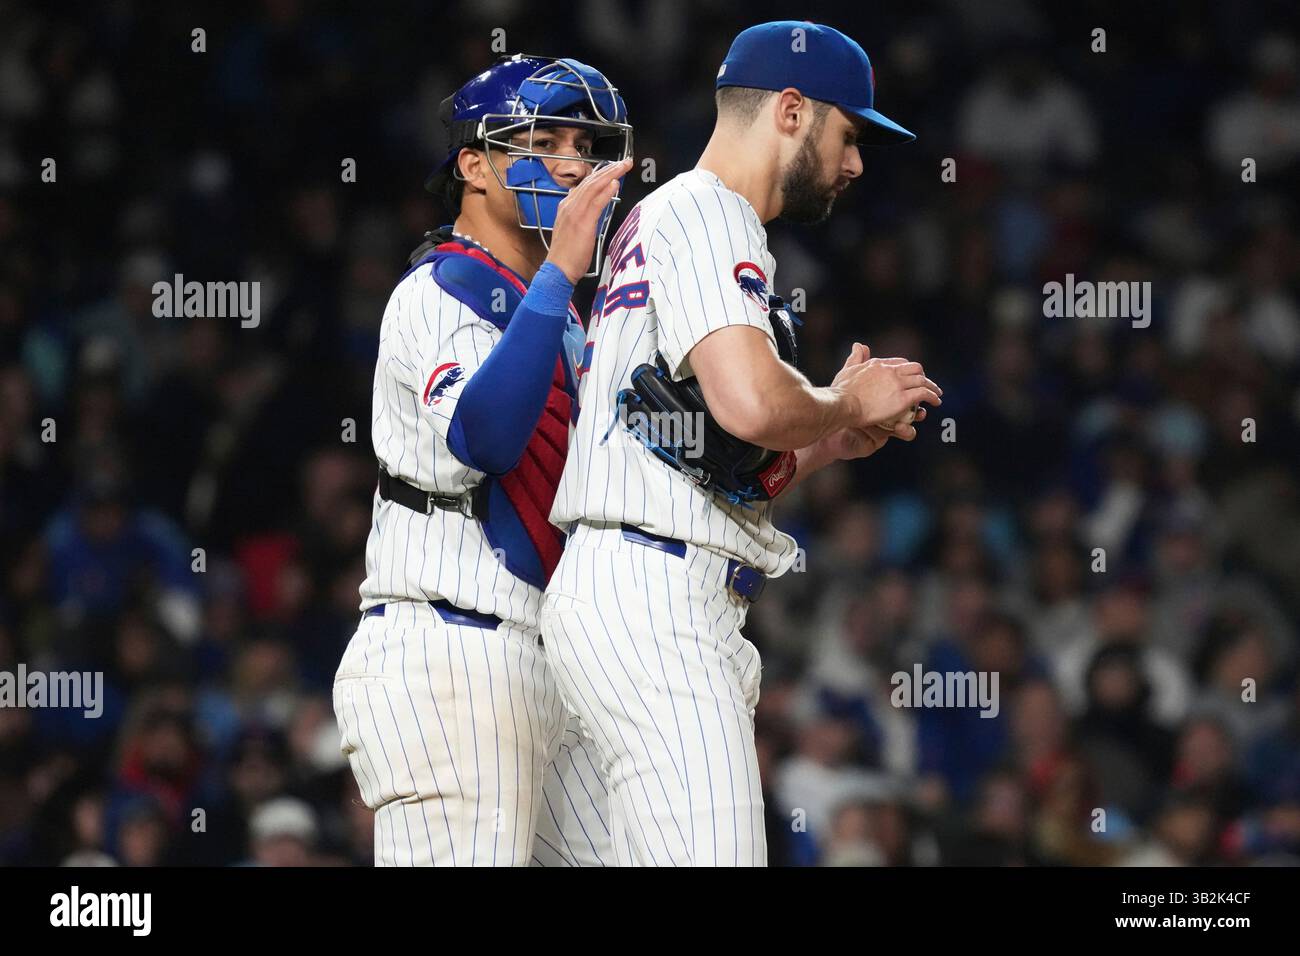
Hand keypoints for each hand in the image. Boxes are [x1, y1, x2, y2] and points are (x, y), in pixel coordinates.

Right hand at [545, 157, 633, 282]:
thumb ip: (582, 215)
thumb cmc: (566, 255)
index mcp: (566, 207)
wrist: (558, 270)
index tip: (613, 169)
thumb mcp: (573, 230)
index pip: (585, 185)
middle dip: (608, 169)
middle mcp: (569, 206)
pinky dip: (606, 192)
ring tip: (622, 167)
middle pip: (590, 182)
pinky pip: (596, 202)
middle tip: (624, 162)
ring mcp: (574, 213)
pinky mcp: (582, 222)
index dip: (601, 175)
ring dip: (610, 175)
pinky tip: (615, 184)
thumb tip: (593, 204)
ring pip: (593, 187)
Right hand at [832, 343, 941, 431]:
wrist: (841, 404)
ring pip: (922, 380)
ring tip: (936, 394)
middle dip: (923, 376)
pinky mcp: (902, 398)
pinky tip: (936, 402)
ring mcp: (897, 384)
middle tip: (926, 385)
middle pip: (915, 368)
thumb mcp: (846, 370)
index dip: (908, 370)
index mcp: (878, 364)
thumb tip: (858, 345)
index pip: (900, 363)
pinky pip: (923, 394)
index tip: (910, 377)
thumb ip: (854, 358)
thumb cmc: (840, 391)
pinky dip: (932, 397)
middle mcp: (890, 370)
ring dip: (931, 387)